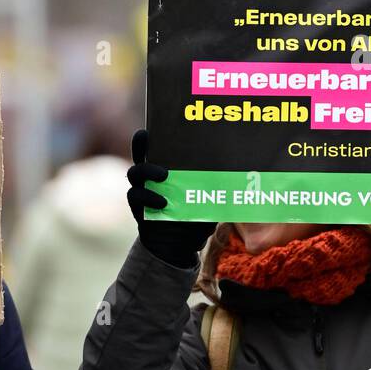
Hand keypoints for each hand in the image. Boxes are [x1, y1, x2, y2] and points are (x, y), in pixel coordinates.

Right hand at [127, 129, 215, 267]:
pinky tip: (163, 202)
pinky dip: (149, 197)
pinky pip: (136, 196)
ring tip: (164, 175)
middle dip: (141, 144)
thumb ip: (214, 183)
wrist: (180, 245)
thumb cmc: (195, 216)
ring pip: (135, 173)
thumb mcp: (207, 197)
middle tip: (147, 137)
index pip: (156, 147)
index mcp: (166, 168)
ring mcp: (142, 190)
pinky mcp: (139, 208)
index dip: (153, 135)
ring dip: (148, 171)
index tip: (154, 124)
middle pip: (139, 154)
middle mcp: (150, 177)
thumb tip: (236, 168)